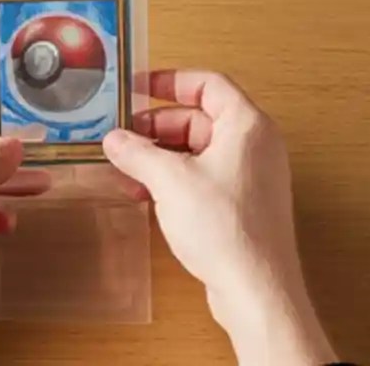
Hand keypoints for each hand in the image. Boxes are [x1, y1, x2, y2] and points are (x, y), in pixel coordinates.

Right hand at [103, 70, 336, 365]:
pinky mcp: (243, 205)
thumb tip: (113, 139)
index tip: (136, 87)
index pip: (208, 84)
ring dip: (160, 157)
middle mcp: (255, 145)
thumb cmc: (224, 226)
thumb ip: (137, 153)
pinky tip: (145, 194)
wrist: (255, 288)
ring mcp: (251, 177)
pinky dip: (174, 179)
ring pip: (198, 151)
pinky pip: (204, 178)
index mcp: (247, 125)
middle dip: (156, 127)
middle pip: (200, 119)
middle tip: (122, 137)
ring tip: (126, 169)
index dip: (170, 82)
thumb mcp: (169, 181)